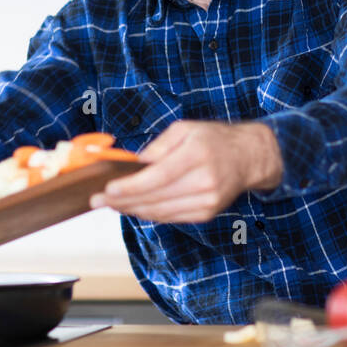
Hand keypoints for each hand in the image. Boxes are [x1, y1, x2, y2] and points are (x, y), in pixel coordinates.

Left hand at [89, 120, 282, 222]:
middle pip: (155, 198)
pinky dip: (150, 213)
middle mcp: (204, 181)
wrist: (248, 157)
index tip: (107, 189)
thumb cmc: (214, 139)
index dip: (129, 187)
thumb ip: (158, 146)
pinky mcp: (206, 213)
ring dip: (132, 209)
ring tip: (111, 204)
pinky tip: (134, 207)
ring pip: (160, 212)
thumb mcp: (185, 129)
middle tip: (98, 199)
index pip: (156, 178)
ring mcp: (207, 201)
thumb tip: (133, 164)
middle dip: (122, 201)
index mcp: (197, 155)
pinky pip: (171, 217)